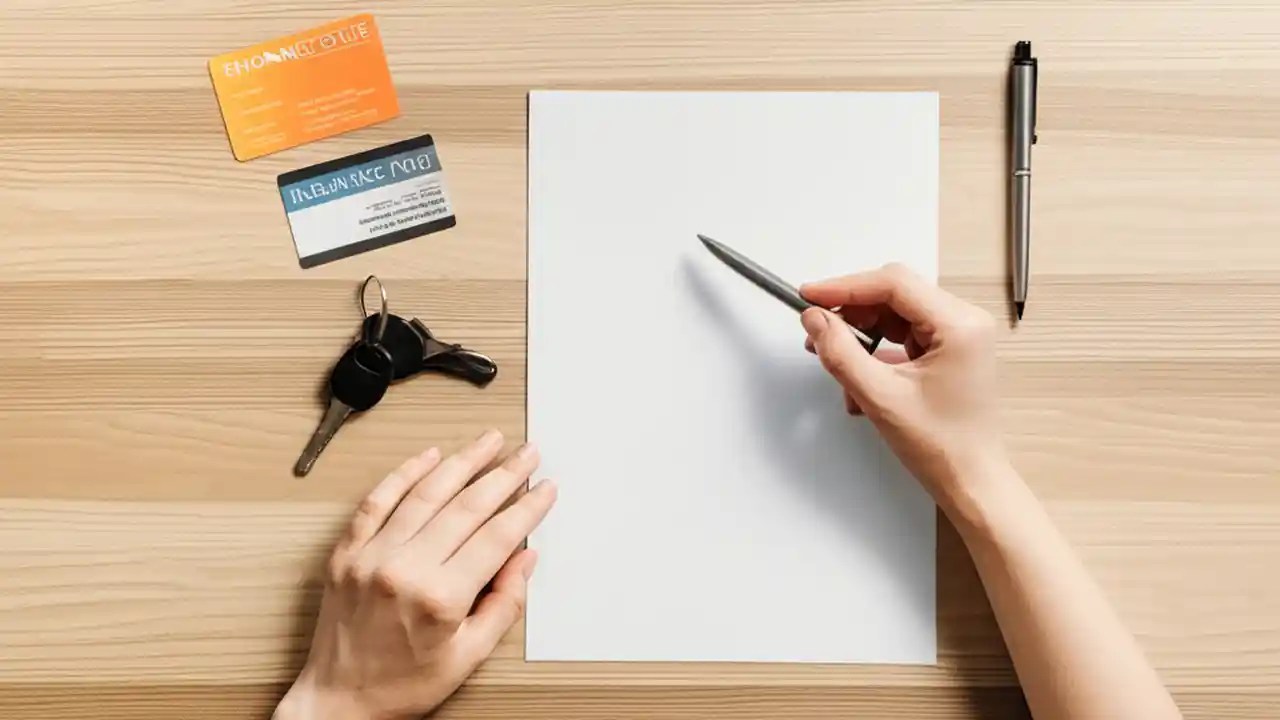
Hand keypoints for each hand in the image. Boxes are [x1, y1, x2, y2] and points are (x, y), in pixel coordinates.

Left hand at [275, 430, 557, 719]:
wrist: (336, 701)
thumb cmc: (401, 686)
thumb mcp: (468, 657)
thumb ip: (503, 605)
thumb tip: (525, 557)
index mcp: (440, 597)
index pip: (497, 536)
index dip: (527, 508)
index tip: (545, 489)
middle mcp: (404, 569)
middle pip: (467, 506)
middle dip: (504, 474)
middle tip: (527, 453)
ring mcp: (372, 556)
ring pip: (425, 493)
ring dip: (462, 461)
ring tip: (488, 442)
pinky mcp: (347, 552)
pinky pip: (378, 501)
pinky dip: (405, 473)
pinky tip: (430, 456)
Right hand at [799, 264, 1004, 512]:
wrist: (970, 480)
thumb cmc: (942, 445)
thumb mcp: (880, 397)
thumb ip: (841, 353)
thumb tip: (815, 320)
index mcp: (959, 325)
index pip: (893, 284)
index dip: (844, 286)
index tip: (809, 297)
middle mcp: (965, 322)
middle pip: (894, 294)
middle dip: (851, 311)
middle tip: (817, 331)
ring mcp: (958, 336)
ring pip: (895, 314)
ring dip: (862, 333)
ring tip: (837, 361)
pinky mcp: (949, 350)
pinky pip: (903, 335)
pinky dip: (876, 350)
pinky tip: (859, 378)